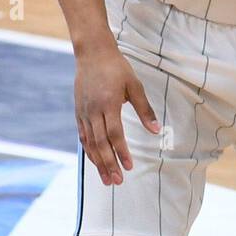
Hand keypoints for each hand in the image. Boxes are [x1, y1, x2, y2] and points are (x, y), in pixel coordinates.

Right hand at [75, 46, 160, 185]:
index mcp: (109, 104)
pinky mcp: (78, 112)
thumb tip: (156, 130)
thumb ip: (144, 109)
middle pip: (100, 144)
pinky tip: (96, 161)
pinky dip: (90, 151)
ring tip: (107, 179)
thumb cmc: (117, 68)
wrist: (92, 53)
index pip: (115, 134)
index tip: (129, 166)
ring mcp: (83, 112)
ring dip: (98, 163)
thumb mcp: (135, 85)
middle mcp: (93, 111)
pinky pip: (83, 136)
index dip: (122, 152)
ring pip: (90, 143)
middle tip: (117, 182)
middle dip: (109, 164)